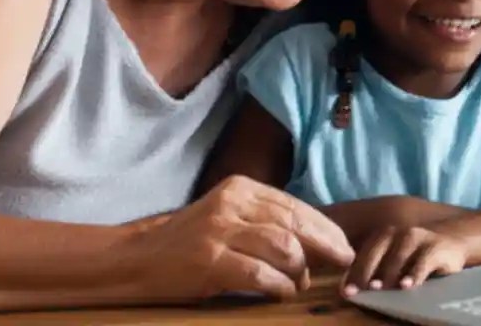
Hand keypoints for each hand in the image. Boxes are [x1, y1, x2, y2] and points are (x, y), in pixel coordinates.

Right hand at [113, 175, 353, 302]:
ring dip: (300, 270)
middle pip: (295, 223)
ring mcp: (219, 231)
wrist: (137, 258)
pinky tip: (283, 292)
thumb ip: (265, 220)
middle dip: (326, 245)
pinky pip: (260, 273)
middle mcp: (232, 203)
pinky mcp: (209, 260)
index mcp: (240, 188)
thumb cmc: (190, 242)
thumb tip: (317, 239)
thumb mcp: (228, 217)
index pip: (294, 206)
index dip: (325, 227)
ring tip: (300, 282)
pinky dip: (279, 285)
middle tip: (343, 261)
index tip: (343, 244)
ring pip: (283, 247)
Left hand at [342, 226, 467, 295]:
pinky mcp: (436, 247)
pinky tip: (407, 286)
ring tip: (380, 288)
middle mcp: (399, 233)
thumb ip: (377, 267)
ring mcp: (419, 238)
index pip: (365, 253)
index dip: (354, 272)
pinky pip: (423, 261)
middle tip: (361, 290)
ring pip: (400, 255)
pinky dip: (414, 274)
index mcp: (385, 235)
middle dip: (367, 272)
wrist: (453, 239)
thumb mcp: (396, 256)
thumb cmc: (417, 254)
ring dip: (389, 273)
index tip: (347, 291)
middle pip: (378, 252)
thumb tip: (350, 288)